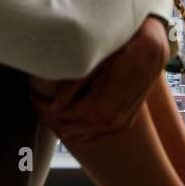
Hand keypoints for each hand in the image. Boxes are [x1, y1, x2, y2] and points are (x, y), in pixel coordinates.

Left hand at [27, 16, 170, 146]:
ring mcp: (118, 126)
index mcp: (99, 109)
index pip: (61, 118)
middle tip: (37, 99)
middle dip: (49, 117)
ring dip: (63, 124)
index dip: (42, 108)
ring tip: (49, 106)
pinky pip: (95, 136)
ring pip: (81, 137)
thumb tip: (53, 106)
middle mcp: (109, 123)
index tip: (32, 95)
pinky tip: (70, 116)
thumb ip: (73, 86)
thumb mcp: (95, 63)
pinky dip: (79, 130)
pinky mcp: (124, 124)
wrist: (152, 50)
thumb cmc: (122, 49)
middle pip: (68, 130)